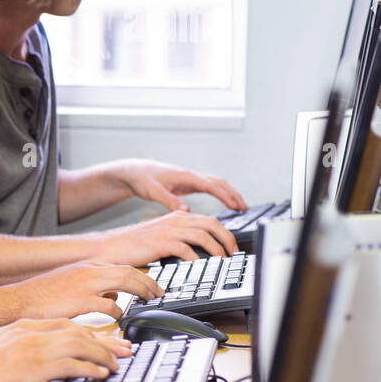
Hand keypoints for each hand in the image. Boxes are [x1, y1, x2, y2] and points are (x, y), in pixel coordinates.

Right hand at [0, 318, 131, 381]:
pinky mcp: (34, 366)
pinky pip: (71, 364)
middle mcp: (32, 333)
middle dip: (106, 341)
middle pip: (79, 331)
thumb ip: (23, 352)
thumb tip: (39, 365)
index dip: (92, 333)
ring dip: (104, 354)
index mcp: (25, 328)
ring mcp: (34, 348)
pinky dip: (90, 368)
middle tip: (125, 350)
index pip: (67, 325)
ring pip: (81, 344)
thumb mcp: (1, 353)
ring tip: (118, 364)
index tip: (108, 341)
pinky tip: (101, 374)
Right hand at [8, 261, 163, 320]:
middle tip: (159, 294)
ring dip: (141, 293)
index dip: (142, 276)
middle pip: (128, 272)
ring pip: (124, 283)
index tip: (152, 287)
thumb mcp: (69, 286)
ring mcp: (84, 285)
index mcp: (85, 267)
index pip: (122, 267)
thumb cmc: (39, 298)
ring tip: (150, 302)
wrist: (16, 301)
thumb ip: (93, 289)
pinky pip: (110, 307)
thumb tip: (112, 297)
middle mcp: (87, 271)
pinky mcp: (79, 301)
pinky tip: (120, 320)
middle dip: (148, 283)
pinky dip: (119, 314)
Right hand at [97, 208, 238, 263]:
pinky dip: (197, 258)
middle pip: (212, 224)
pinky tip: (200, 266)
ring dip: (218, 249)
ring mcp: (168, 230)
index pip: (209, 220)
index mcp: (176, 216)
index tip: (231, 246)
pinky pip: (187, 249)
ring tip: (223, 260)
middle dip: (228, 239)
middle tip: (234, 253)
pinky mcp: (161, 242)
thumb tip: (195, 250)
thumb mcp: (158, 236)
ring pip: (204, 235)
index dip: (225, 233)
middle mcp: (175, 220)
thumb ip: (177, 237)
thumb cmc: (131, 245)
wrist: (108, 246)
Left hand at [114, 159, 247, 211]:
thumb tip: (187, 211)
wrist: (135, 171)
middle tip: (245, 208)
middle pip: (219, 183)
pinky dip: (220, 194)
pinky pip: (210, 188)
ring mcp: (190, 179)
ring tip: (241, 207)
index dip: (225, 196)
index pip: (211, 185)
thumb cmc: (143, 179)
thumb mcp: (153, 192)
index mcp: (186, 176)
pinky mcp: (188, 183)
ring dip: (229, 194)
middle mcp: (191, 175)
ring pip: (216, 184)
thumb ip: (169, 200)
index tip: (237, 205)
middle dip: (233, 194)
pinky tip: (225, 203)